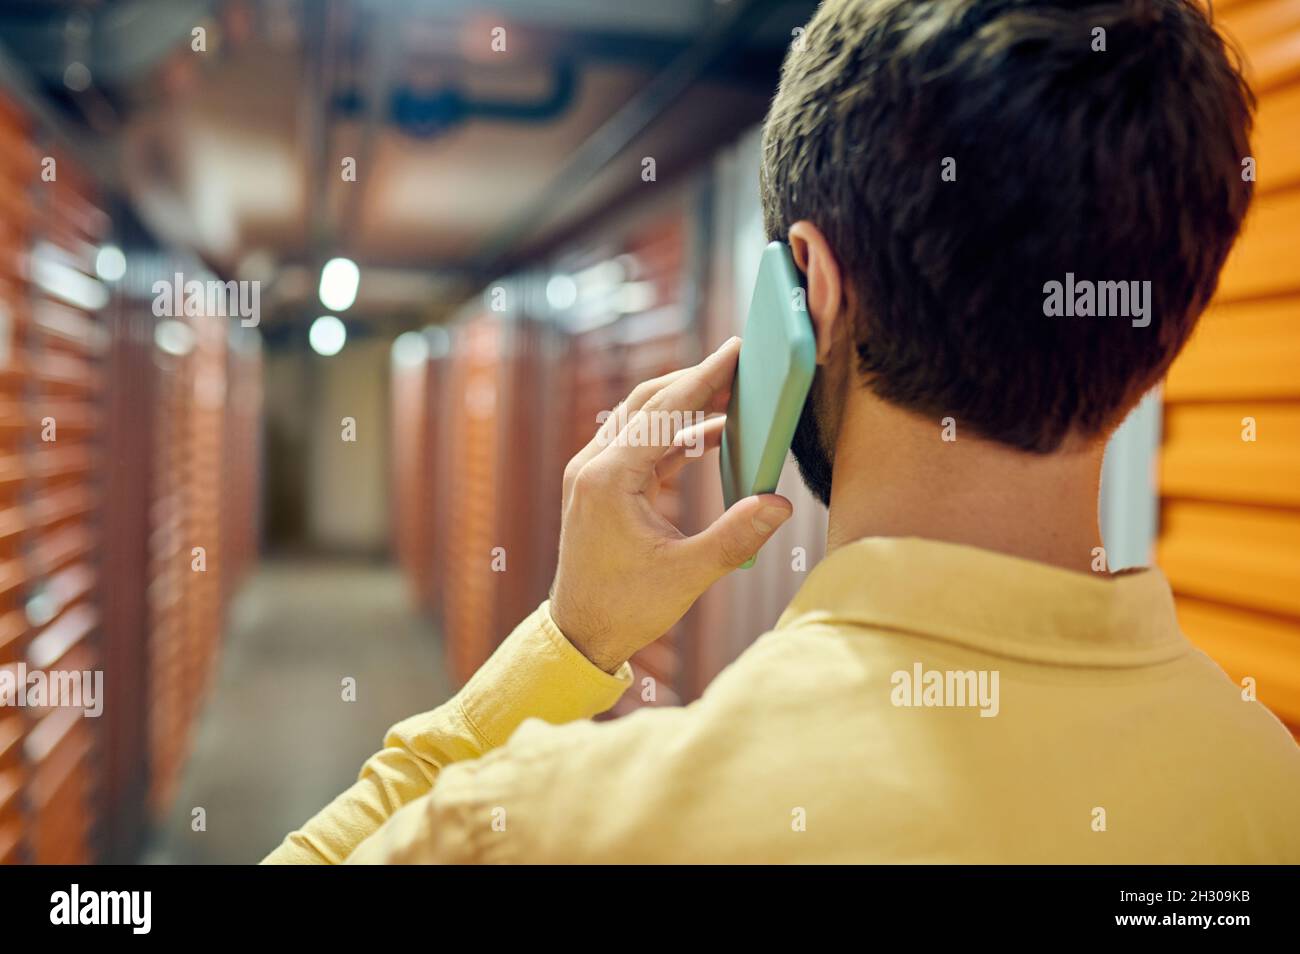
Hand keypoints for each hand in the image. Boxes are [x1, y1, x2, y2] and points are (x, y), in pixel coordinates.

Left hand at [549, 337, 793, 671]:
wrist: (579, 634)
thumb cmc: (625, 608)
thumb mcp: (687, 574)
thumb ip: (735, 537)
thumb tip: (780, 504)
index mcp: (608, 478)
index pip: (665, 411)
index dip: (705, 378)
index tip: (736, 349)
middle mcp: (593, 465)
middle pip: (649, 402)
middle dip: (696, 380)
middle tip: (741, 363)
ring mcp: (593, 473)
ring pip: (644, 419)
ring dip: (687, 405)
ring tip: (735, 392)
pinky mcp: (602, 486)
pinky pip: (643, 445)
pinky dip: (678, 435)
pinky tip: (717, 434)